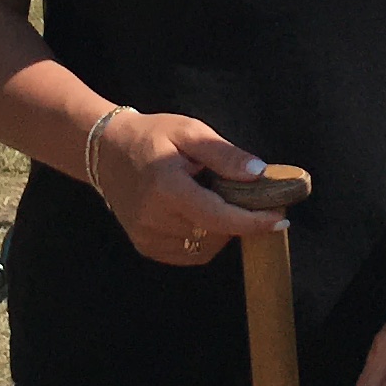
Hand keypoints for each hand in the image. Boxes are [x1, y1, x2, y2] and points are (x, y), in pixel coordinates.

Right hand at [89, 110, 290, 266]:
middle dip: (239, 220)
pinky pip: (189, 253)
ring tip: (215, 201)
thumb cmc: (152, 136)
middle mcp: (154, 218)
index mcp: (166, 188)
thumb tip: (259, 173)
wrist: (105, 151)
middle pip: (215, 233)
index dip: (253, 222)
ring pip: (204, 248)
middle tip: (245, 196)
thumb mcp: (189, 131)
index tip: (280, 218)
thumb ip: (224, 154)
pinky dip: (204, 239)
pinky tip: (199, 215)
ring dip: (221, 230)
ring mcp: (147, 236)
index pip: (218, 217)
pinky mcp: (145, 246)